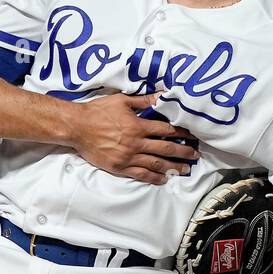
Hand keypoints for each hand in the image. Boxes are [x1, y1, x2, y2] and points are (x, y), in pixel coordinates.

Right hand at [69, 93, 199, 183]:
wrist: (77, 127)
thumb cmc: (97, 112)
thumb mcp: (121, 101)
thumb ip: (143, 100)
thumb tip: (162, 94)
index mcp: (138, 126)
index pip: (166, 130)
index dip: (182, 133)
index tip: (193, 136)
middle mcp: (136, 143)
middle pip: (165, 149)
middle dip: (183, 152)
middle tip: (195, 155)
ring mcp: (128, 156)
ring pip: (156, 164)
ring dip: (173, 167)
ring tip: (185, 169)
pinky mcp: (120, 167)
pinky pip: (140, 174)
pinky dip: (154, 178)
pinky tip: (164, 179)